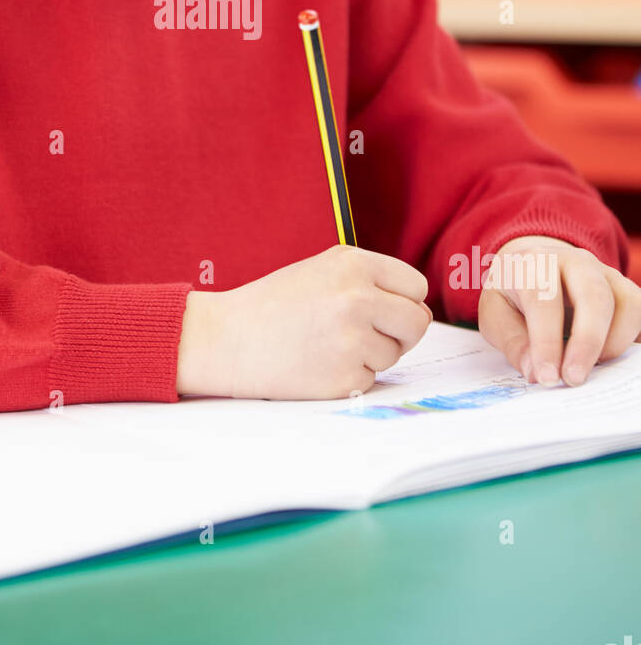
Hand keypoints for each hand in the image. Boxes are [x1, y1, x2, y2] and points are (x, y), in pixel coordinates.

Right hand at [176, 244, 431, 399]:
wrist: (225, 339)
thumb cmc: (273, 304)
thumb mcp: (323, 270)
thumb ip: (371, 281)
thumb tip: (419, 311)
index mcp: (354, 263)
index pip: (416, 287)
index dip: (403, 302)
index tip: (384, 310)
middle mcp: (358, 298)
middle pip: (417, 323)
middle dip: (399, 333)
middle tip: (366, 334)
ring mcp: (352, 339)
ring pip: (393, 355)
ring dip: (369, 356)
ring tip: (325, 344)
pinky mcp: (343, 378)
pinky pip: (369, 380)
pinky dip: (348, 378)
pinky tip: (316, 364)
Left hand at [478, 235, 640, 385]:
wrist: (534, 265)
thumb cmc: (513, 292)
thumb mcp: (496, 314)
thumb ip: (513, 343)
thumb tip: (536, 374)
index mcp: (534, 263)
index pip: (544, 300)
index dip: (547, 342)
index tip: (548, 377)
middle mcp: (574, 261)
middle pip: (594, 295)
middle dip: (587, 343)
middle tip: (574, 379)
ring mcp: (604, 272)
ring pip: (625, 303)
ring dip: (611, 344)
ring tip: (586, 367)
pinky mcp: (623, 287)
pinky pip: (637, 310)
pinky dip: (627, 340)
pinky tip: (604, 359)